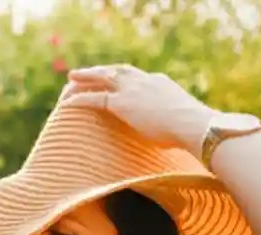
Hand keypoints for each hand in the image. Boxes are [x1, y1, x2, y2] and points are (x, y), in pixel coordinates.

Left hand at [61, 64, 217, 156]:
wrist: (194, 125)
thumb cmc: (192, 129)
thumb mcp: (180, 121)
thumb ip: (171, 122)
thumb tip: (174, 137)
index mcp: (160, 82)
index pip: (137, 75)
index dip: (122, 76)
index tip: (114, 78)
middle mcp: (145, 80)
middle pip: (117, 71)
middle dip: (100, 70)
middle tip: (85, 72)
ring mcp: (133, 90)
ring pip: (102, 78)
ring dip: (85, 78)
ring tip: (70, 79)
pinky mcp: (122, 103)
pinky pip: (95, 99)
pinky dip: (79, 100)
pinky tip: (67, 103)